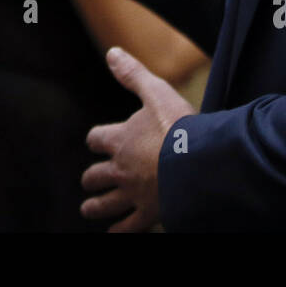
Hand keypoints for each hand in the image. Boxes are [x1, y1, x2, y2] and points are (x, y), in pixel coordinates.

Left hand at [81, 46, 194, 231]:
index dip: (96, 140)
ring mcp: (133, 194)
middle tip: (90, 179)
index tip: (96, 141)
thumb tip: (112, 52)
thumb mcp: (156, 92)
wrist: (197, 162)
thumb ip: (133, 74)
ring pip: (104, 204)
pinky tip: (112, 233)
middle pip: (95, 175)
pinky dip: (118, 232)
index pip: (96, 139)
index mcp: (120, 139)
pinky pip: (127, 228)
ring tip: (88, 208)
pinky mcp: (148, 214)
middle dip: (92, 177)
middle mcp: (121, 168)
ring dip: (95, 206)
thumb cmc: (178, 125)